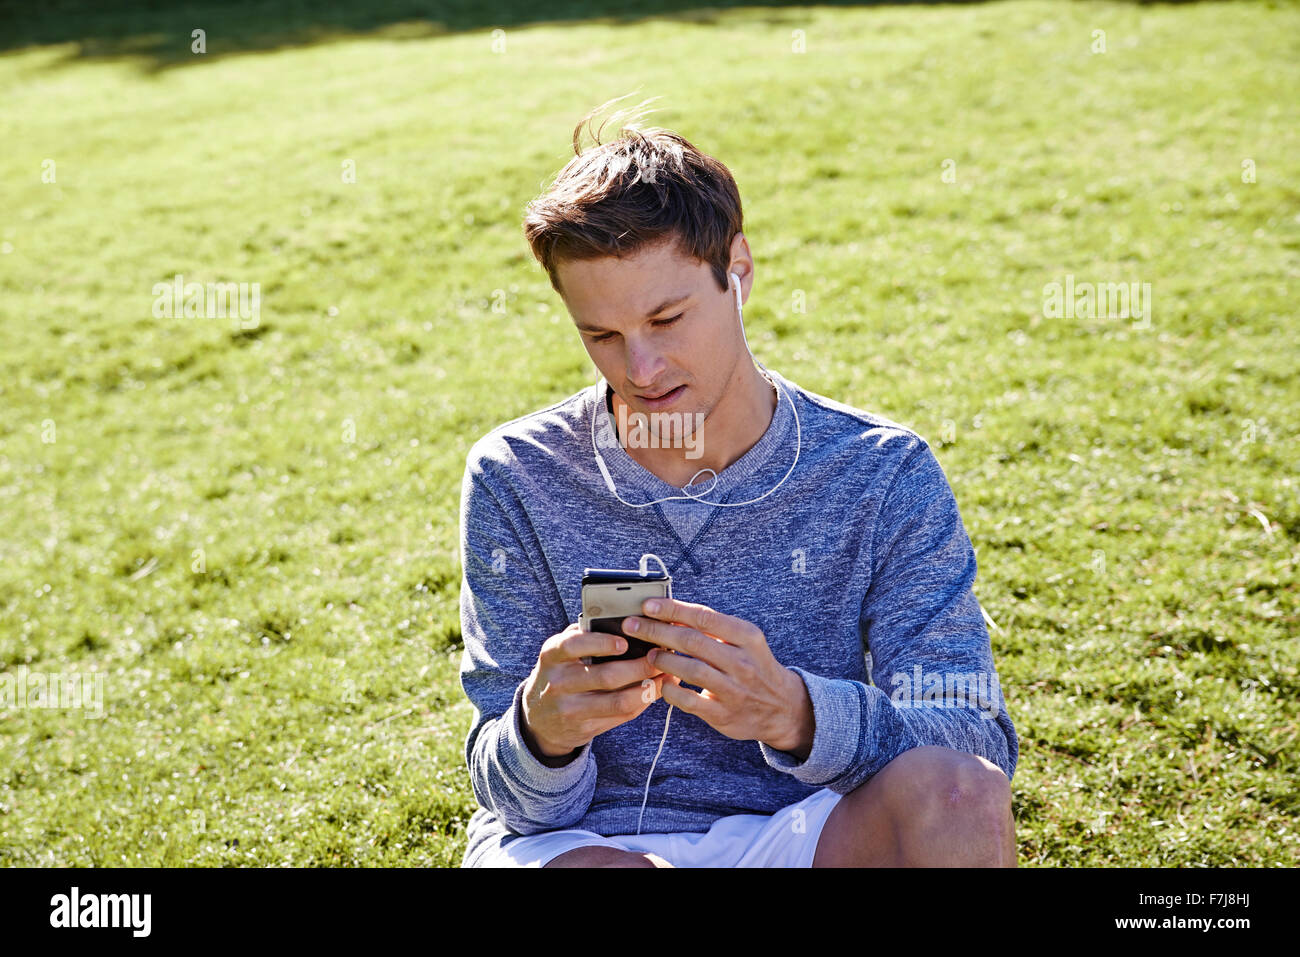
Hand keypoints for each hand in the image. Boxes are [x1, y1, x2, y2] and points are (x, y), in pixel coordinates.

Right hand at [520, 622, 669, 763]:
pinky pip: (621, 716)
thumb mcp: (561, 651)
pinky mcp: (585, 728)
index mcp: (552, 655)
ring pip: (618, 701)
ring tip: (666, 674)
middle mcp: (558, 683)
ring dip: (648, 687)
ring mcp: (571, 709)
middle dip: (640, 666)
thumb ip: (585, 635)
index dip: (602, 643)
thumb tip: (628, 624)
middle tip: (662, 656)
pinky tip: (655, 690)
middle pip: (606, 676)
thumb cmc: (561, 671)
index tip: (625, 642)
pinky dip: (643, 702)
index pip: (574, 645)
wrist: (539, 716)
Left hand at [623, 598, 813, 756]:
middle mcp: (741, 662)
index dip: (672, 610)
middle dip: (656, 631)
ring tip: (648, 653)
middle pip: (691, 641)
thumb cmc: (754, 665)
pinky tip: (660, 683)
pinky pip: (688, 700)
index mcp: (747, 636)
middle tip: (632, 625)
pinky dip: (669, 690)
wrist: (782, 707)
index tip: (648, 605)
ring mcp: (733, 690)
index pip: (704, 617)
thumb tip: (670, 610)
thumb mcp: (744, 640)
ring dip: (662, 660)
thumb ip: (713, 627)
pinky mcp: (723, 714)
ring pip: (689, 669)